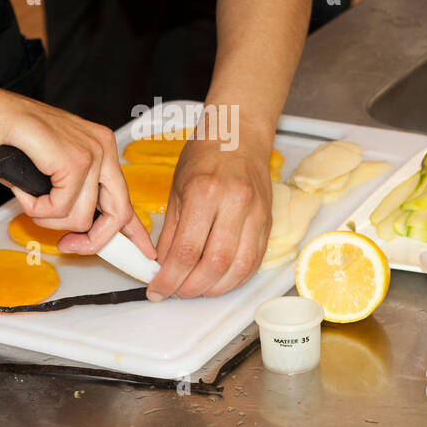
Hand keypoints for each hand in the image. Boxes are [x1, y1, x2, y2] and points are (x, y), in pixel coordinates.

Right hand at [0, 87, 154, 259]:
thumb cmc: (11, 141)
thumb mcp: (52, 172)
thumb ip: (72, 195)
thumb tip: (83, 230)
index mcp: (102, 149)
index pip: (126, 198)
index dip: (135, 231)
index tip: (142, 252)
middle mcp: (103, 148)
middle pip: (118, 213)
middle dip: (93, 239)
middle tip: (68, 247)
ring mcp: (91, 152)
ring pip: (82, 217)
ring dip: (49, 219)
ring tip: (30, 199)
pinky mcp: (73, 160)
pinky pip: (59, 208)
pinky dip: (35, 209)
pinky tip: (23, 190)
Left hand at [147, 134, 271, 300]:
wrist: (240, 135)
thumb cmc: (205, 156)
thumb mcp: (177, 190)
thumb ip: (171, 232)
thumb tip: (163, 266)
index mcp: (205, 193)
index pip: (187, 251)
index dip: (170, 278)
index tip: (157, 289)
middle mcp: (234, 204)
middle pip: (214, 264)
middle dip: (191, 288)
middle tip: (175, 292)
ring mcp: (256, 214)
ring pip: (238, 268)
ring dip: (215, 288)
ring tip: (195, 289)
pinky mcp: (269, 222)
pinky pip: (254, 261)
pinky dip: (235, 278)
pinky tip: (219, 281)